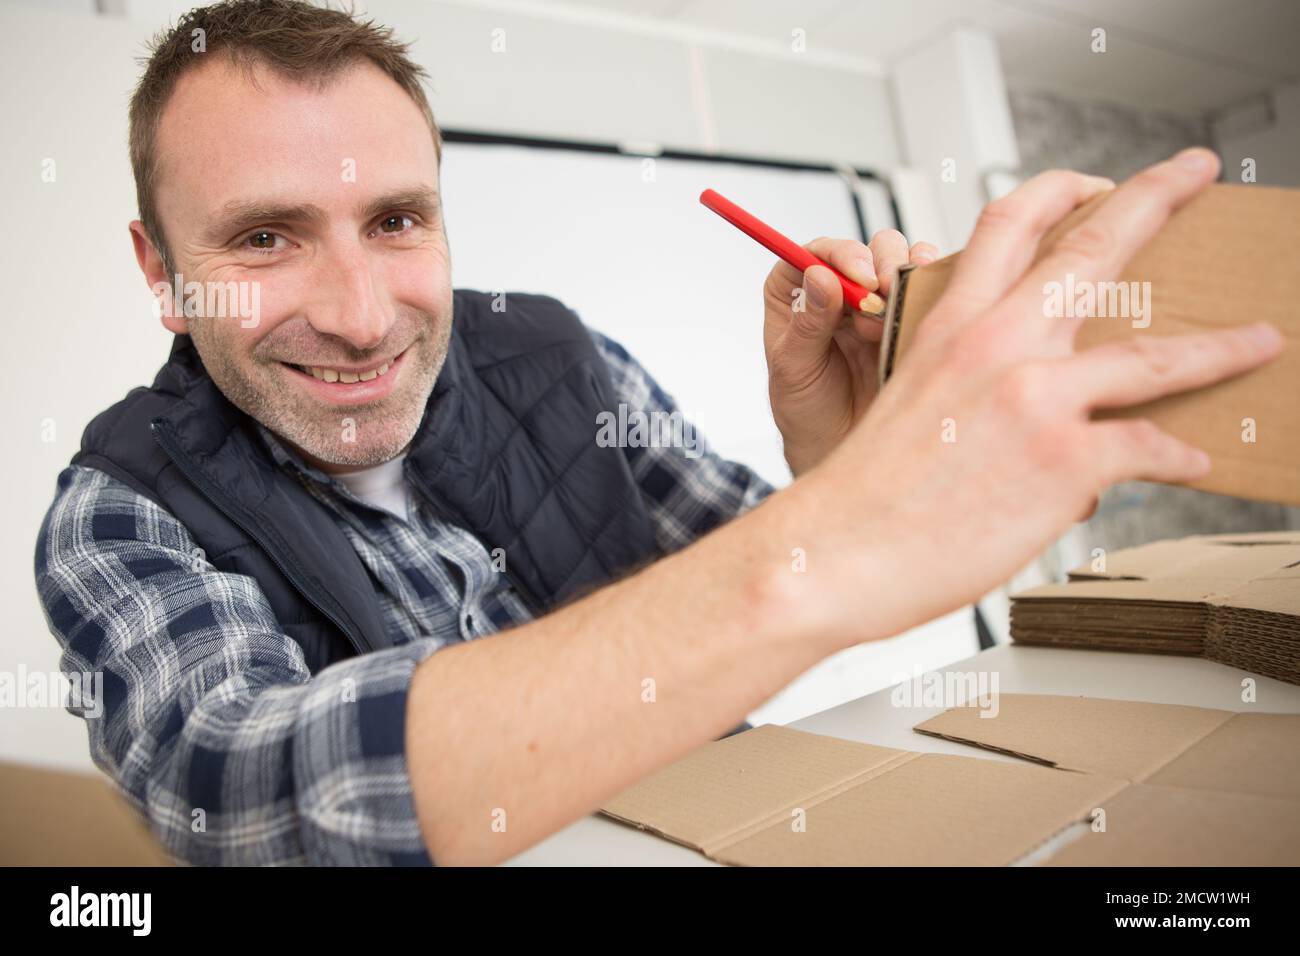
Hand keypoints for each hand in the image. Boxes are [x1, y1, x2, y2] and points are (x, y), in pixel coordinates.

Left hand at [763, 230, 938, 476]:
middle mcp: (840, 289)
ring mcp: (879, 302)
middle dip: (879, 265)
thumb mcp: (794, 370)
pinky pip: (929, 289)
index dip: (839, 254)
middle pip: (866, 250)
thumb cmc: (806, 411)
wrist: (839, 447)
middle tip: (882, 294)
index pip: (816, 252)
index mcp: (796, 292)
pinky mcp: (912, 317)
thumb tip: (819, 277)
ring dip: (904, 279)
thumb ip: (806, 325)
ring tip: (892, 316)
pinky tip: (925, 316)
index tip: (856, 275)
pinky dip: (933, 292)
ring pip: (902, 263)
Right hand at [786, 148, 1284, 645]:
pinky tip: (1193, 459)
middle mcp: (997, 346)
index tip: (1094, 179)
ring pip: (1155, 354)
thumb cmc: (864, 494)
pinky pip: (1150, 446)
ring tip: (1260, 338)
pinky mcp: (1066, 461)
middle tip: (1195, 173)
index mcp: (950, 327)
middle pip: (1095, 248)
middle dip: (1157, 197)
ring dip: (1221, 345)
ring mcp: (1035, 399)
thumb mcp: (906, 404)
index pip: (1008, 225)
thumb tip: (1030, 404)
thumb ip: (968, 382)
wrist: (836, 554)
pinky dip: (1179, 456)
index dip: (1059, 189)